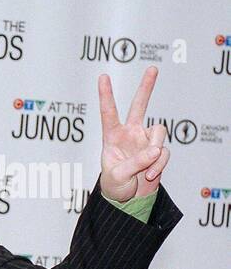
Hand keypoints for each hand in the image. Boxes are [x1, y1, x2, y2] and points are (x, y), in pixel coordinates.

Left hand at [98, 66, 167, 201]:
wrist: (128, 199)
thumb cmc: (115, 185)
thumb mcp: (118, 175)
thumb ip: (135, 163)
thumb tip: (155, 150)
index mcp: (112, 137)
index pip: (108, 113)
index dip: (106, 95)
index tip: (103, 77)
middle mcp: (130, 134)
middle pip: (139, 106)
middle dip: (147, 87)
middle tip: (152, 68)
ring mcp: (145, 141)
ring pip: (159, 132)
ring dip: (155, 152)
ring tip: (147, 170)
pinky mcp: (158, 150)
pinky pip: (164, 152)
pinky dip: (159, 165)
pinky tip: (150, 175)